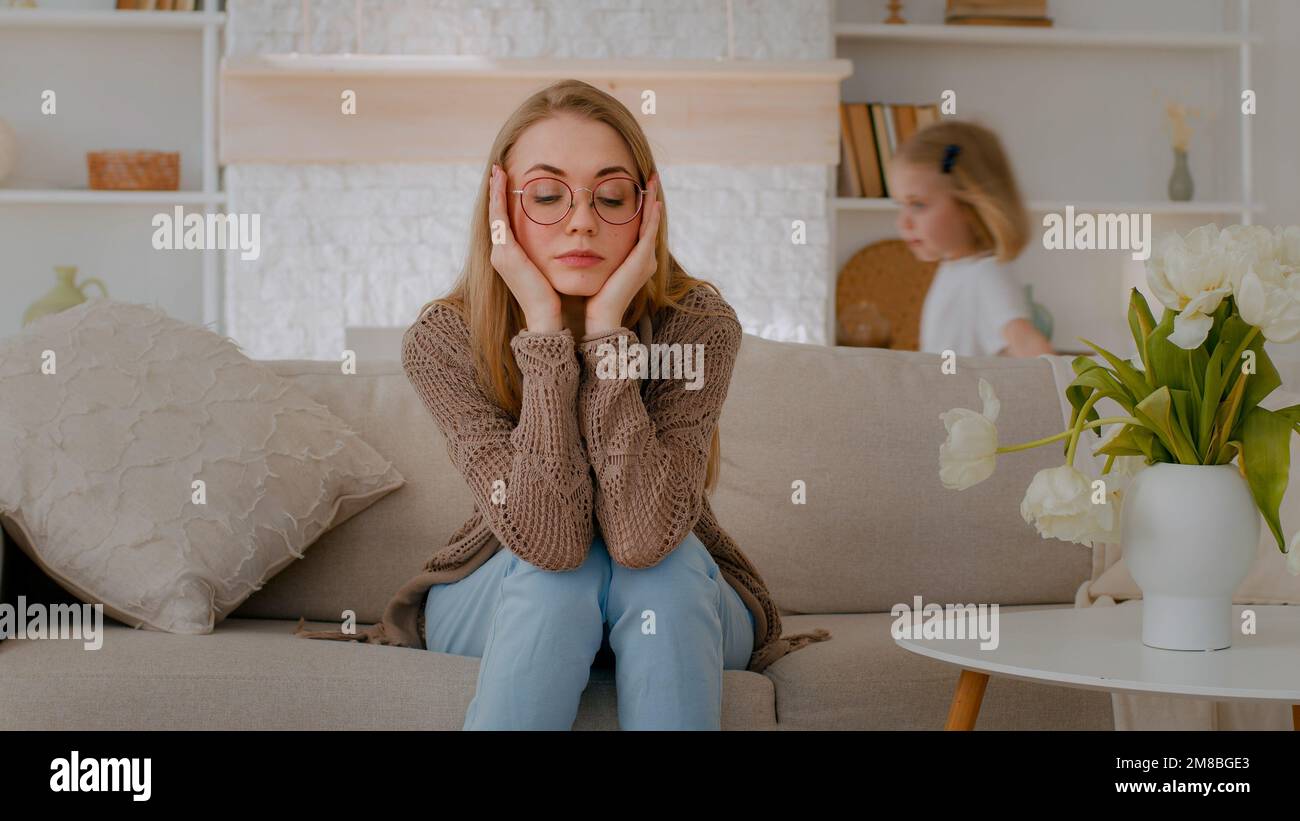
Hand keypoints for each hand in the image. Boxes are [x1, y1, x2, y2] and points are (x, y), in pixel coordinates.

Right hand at [489, 163, 562, 331]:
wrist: (546, 318)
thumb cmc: (552, 298)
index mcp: (509, 257)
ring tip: (499, 172)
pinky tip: (504, 184)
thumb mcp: (547, 269)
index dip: (502, 202)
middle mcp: (500, 254)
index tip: (505, 182)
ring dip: (496, 192)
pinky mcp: (506, 254)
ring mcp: (500, 254)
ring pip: (495, 215)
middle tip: (498, 170)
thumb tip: (560, 240)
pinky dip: (500, 201)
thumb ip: (546, 254)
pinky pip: (500, 220)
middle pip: (496, 216)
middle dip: (496, 192)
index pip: (504, 223)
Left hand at [585, 173, 661, 335]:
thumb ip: (593, 254)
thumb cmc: (592, 298)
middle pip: (649, 222)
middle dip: (649, 200)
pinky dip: (652, 216)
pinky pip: (649, 232)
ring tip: (652, 181)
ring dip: (652, 201)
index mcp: (634, 262)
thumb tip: (578, 240)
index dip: (640, 209)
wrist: (600, 317)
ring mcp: (646, 260)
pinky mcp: (643, 260)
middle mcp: (644, 260)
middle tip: (649, 178)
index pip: (639, 229)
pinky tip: (652, 200)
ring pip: (651, 223)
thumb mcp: (595, 269)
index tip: (635, 189)